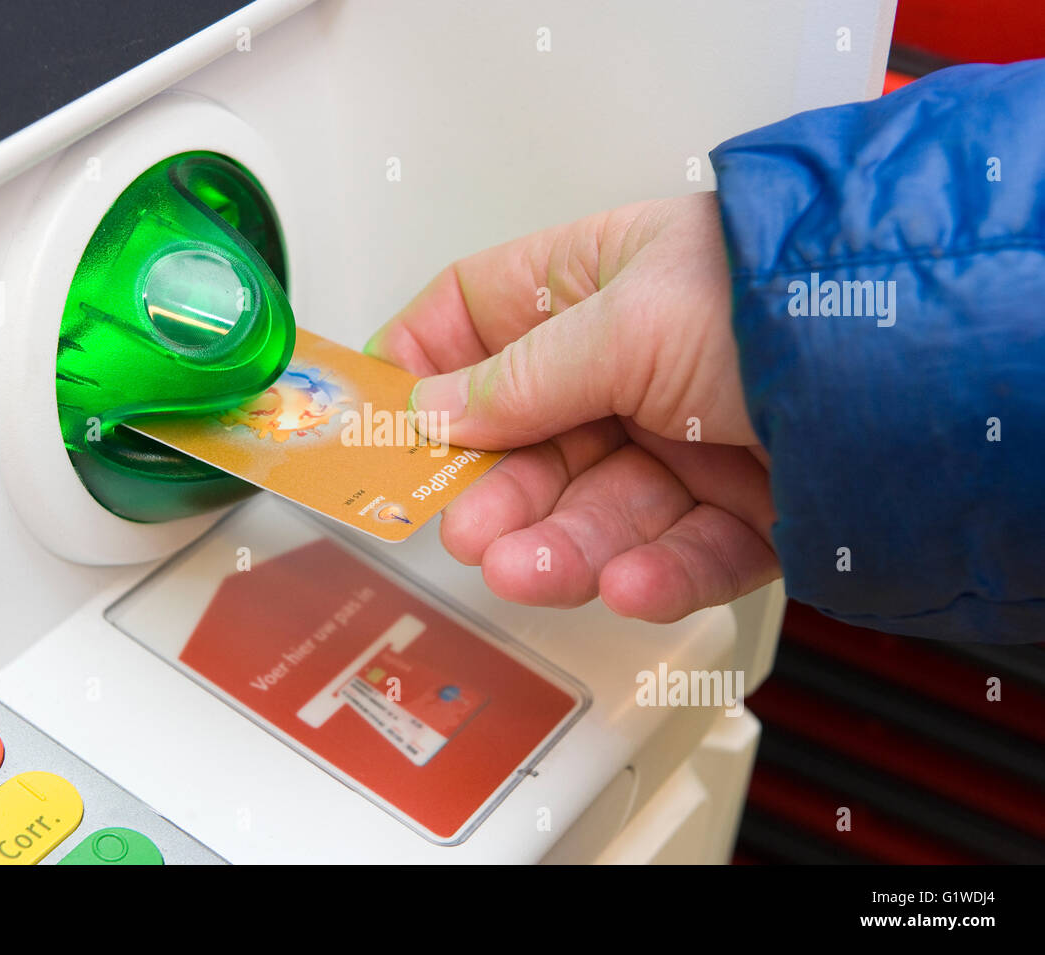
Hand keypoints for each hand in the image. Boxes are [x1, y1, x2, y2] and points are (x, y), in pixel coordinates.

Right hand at [365, 193, 779, 622]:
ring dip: (559, 546)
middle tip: (461, 527)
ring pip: (598, 510)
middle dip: (497, 490)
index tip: (379, 429)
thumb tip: (434, 409)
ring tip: (524, 569)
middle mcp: (633, 362)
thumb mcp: (625, 321)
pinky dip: (650, 575)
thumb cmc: (773, 293)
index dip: (422, 371)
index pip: (476, 320)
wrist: (913, 363)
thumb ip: (522, 377)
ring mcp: (684, 439)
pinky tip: (628, 582)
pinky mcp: (739, 510)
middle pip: (531, 439)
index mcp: (594, 283)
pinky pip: (677, 552)